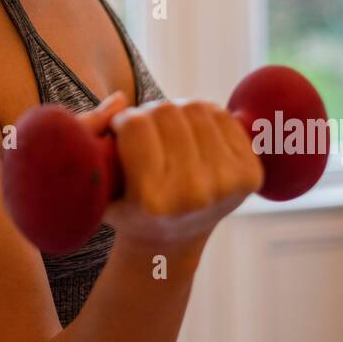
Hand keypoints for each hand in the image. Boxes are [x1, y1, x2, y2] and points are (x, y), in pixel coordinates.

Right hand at [80, 94, 264, 265]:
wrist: (171, 242)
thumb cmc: (126, 207)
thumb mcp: (98, 181)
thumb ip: (92, 133)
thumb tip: (120, 99)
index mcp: (154, 200)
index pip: (134, 125)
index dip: (121, 122)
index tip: (119, 134)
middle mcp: (196, 194)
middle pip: (166, 111)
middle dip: (148, 114)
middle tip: (144, 133)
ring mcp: (227, 184)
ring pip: (195, 107)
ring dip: (176, 113)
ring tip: (166, 133)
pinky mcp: (250, 173)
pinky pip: (222, 115)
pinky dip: (203, 116)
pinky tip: (191, 135)